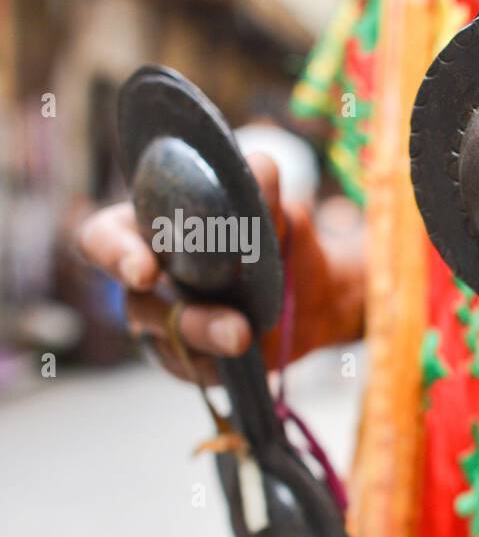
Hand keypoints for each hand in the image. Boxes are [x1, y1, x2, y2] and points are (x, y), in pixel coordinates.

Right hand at [77, 154, 363, 384]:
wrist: (317, 295)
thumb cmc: (278, 241)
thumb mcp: (278, 212)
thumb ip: (264, 192)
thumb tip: (262, 167)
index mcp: (147, 231)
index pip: (103, 238)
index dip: (114, 253)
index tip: (144, 268)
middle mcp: (147, 282)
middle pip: (138, 302)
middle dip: (175, 314)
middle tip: (213, 319)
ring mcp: (165, 326)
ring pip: (170, 339)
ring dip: (207, 335)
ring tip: (244, 335)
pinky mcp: (190, 363)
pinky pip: (195, 369)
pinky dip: (221, 362)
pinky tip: (249, 353)